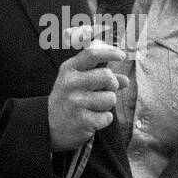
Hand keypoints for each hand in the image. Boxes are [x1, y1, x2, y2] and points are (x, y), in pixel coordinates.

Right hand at [47, 34, 129, 150]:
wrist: (52, 125)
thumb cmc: (71, 99)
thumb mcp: (80, 82)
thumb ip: (102, 78)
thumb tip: (126, 80)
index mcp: (69, 69)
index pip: (91, 54)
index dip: (109, 52)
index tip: (122, 55)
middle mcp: (70, 83)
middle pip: (108, 76)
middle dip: (112, 84)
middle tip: (104, 91)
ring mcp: (75, 102)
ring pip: (110, 98)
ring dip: (108, 104)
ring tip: (94, 106)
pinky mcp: (81, 120)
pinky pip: (107, 117)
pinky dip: (104, 119)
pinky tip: (91, 119)